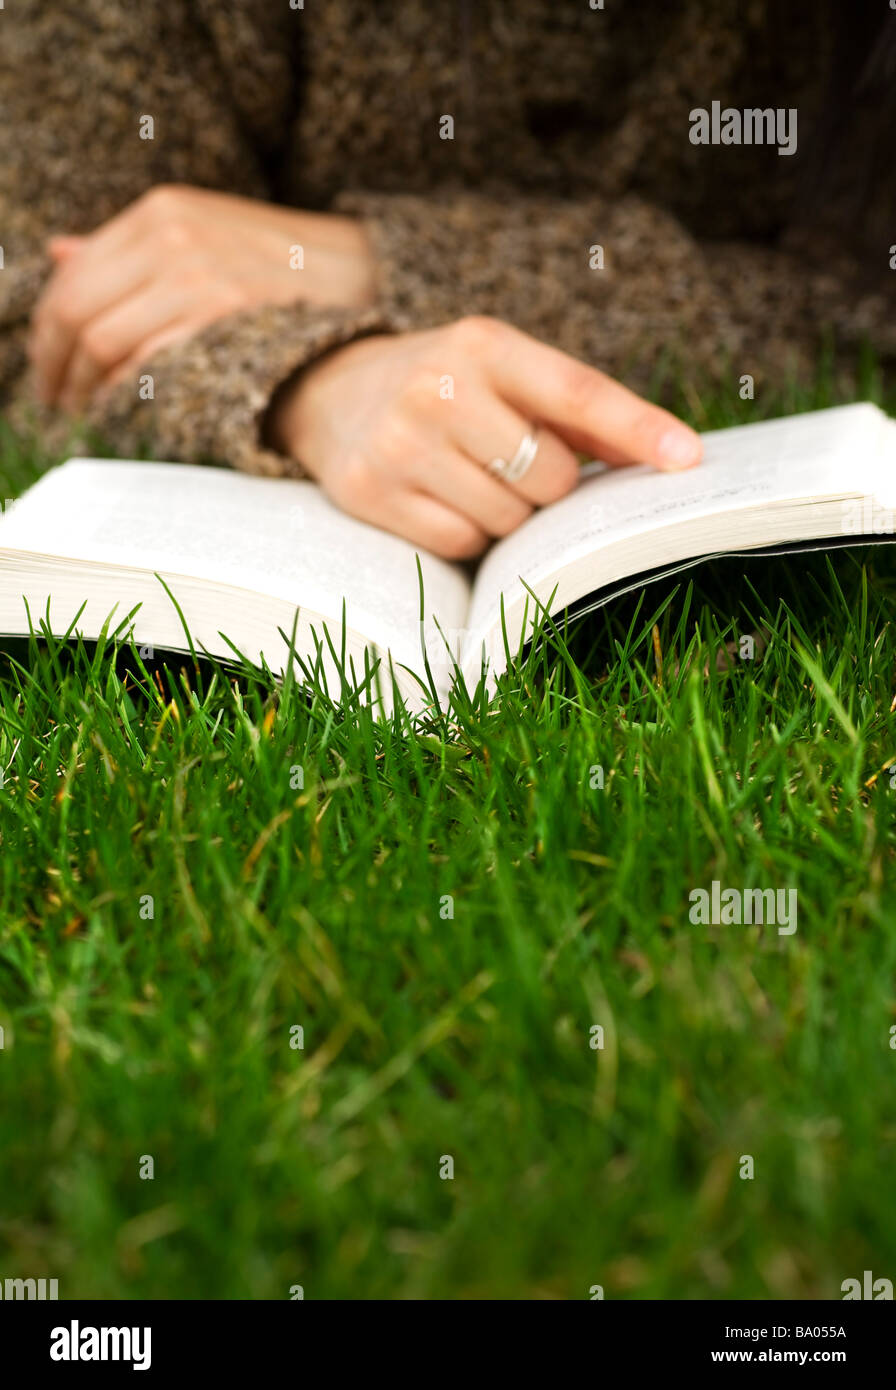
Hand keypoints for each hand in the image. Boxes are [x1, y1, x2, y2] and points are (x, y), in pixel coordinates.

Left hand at [27, 184, 374, 411]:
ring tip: (85, 412)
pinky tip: (124, 409)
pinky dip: (124, 392)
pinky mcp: (224, 318)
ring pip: (104, 340)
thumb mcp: (203, 233)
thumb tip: (60, 254)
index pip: (73, 277)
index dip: (47, 332)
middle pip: (78, 311)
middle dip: (55, 366)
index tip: (47, 369)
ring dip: (84, 385)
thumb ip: (133, 246)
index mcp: (162, 212)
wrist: (367, 278)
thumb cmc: (283, 269)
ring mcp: (199, 276)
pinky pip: (147, 361)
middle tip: (55, 402)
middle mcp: (172, 237)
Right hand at [268, 315, 701, 558]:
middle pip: (549, 476)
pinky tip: (441, 499)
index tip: (688, 458)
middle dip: (547, 482)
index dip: (637, 428)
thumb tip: (673, 453)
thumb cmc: (450, 388)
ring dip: (507, 512)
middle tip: (513, 460)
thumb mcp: (509, 374)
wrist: (330, 391)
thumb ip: (584, 412)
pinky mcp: (368, 493)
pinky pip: (461, 543)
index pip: (577, 392)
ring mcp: (398, 443)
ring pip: (507, 519)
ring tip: (471, 476)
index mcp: (484, 344)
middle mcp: (437, 388)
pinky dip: (467, 533)